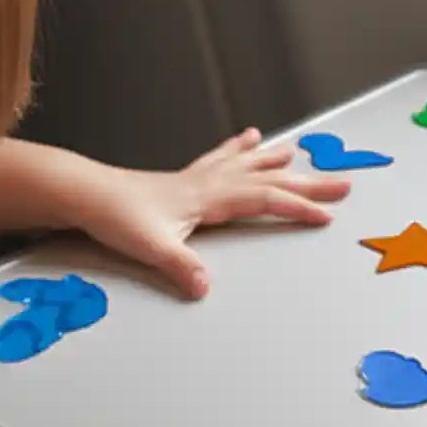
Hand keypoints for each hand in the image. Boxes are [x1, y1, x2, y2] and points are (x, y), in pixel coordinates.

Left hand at [71, 127, 350, 298]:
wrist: (85, 193)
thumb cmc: (117, 217)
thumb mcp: (152, 248)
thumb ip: (182, 267)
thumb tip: (206, 288)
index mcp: (210, 198)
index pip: (266, 200)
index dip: (299, 208)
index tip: (327, 216)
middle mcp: (211, 183)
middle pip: (269, 179)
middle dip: (307, 182)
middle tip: (341, 183)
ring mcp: (199, 178)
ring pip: (249, 164)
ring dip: (276, 159)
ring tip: (299, 150)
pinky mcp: (185, 179)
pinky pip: (221, 157)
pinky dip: (238, 148)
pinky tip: (248, 138)